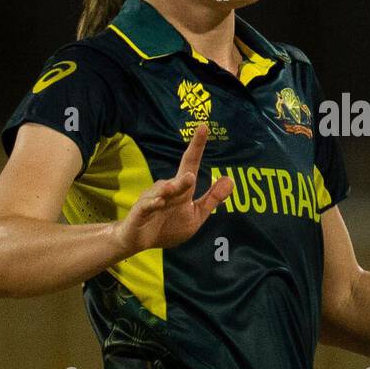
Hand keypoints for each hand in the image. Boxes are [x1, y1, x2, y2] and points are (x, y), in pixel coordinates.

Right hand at [109, 122, 234, 254]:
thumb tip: (231, 179)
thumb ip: (212, 199)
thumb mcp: (196, 215)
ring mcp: (152, 199)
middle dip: (185, 174)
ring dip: (170, 188)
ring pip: (162, 189)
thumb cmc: (168, 226)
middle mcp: (167, 190)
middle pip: (178, 178)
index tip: (204, 127)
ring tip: (176, 186)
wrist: (139, 241)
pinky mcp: (140, 211)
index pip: (191, 164)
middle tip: (192, 174)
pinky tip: (160, 201)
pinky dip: (153, 202)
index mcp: (181, 189)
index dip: (197, 146)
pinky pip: (147, 204)